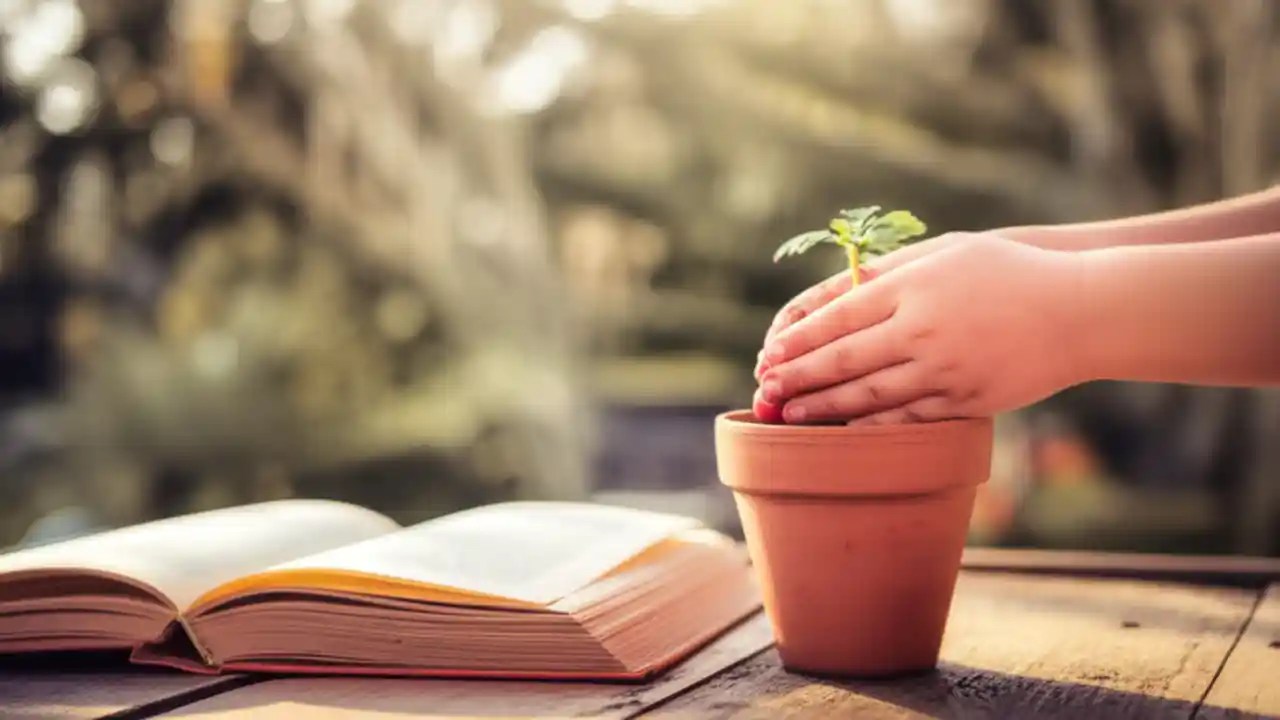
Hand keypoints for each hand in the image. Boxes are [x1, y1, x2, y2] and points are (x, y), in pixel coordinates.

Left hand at [756, 234, 1082, 423]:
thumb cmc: (1008, 273)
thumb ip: (890, 270)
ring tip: (790, 414)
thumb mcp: (946, 252)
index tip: (768, 353)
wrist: (1080, 312)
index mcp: (914, 287)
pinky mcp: (964, 401)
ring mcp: (944, 370)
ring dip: (822, 407)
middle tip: (764, 390)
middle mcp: (922, 330)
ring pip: (867, 396)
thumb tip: (835, 290)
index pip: (836, 316)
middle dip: (797, 377)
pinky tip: (843, 429)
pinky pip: (904, 418)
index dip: (797, 339)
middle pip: (843, 359)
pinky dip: (867, 425)